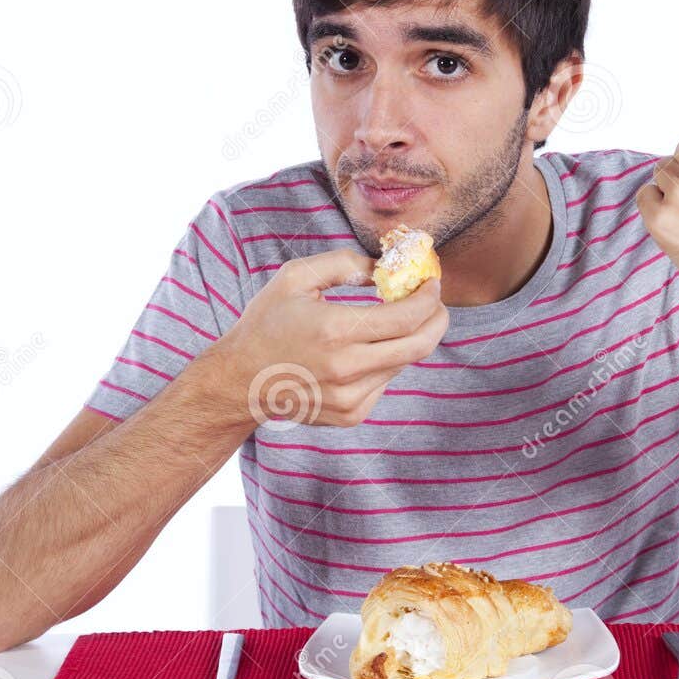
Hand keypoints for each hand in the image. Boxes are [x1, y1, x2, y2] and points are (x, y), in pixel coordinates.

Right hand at [207, 248, 447, 428]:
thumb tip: (387, 267)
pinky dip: (386, 362)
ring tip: (396, 321)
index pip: (406, 316)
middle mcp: (346, 368)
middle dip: (437, 319)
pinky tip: (364, 352)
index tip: (432, 283)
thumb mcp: (296, 278)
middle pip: (420, 345)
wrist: (240, 380)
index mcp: (334, 330)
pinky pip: (386, 383)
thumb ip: (344, 263)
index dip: (428, 297)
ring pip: (404, 364)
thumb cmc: (266, 323)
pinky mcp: (352, 415)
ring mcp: (351, 397)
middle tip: (436, 303)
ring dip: (409, 339)